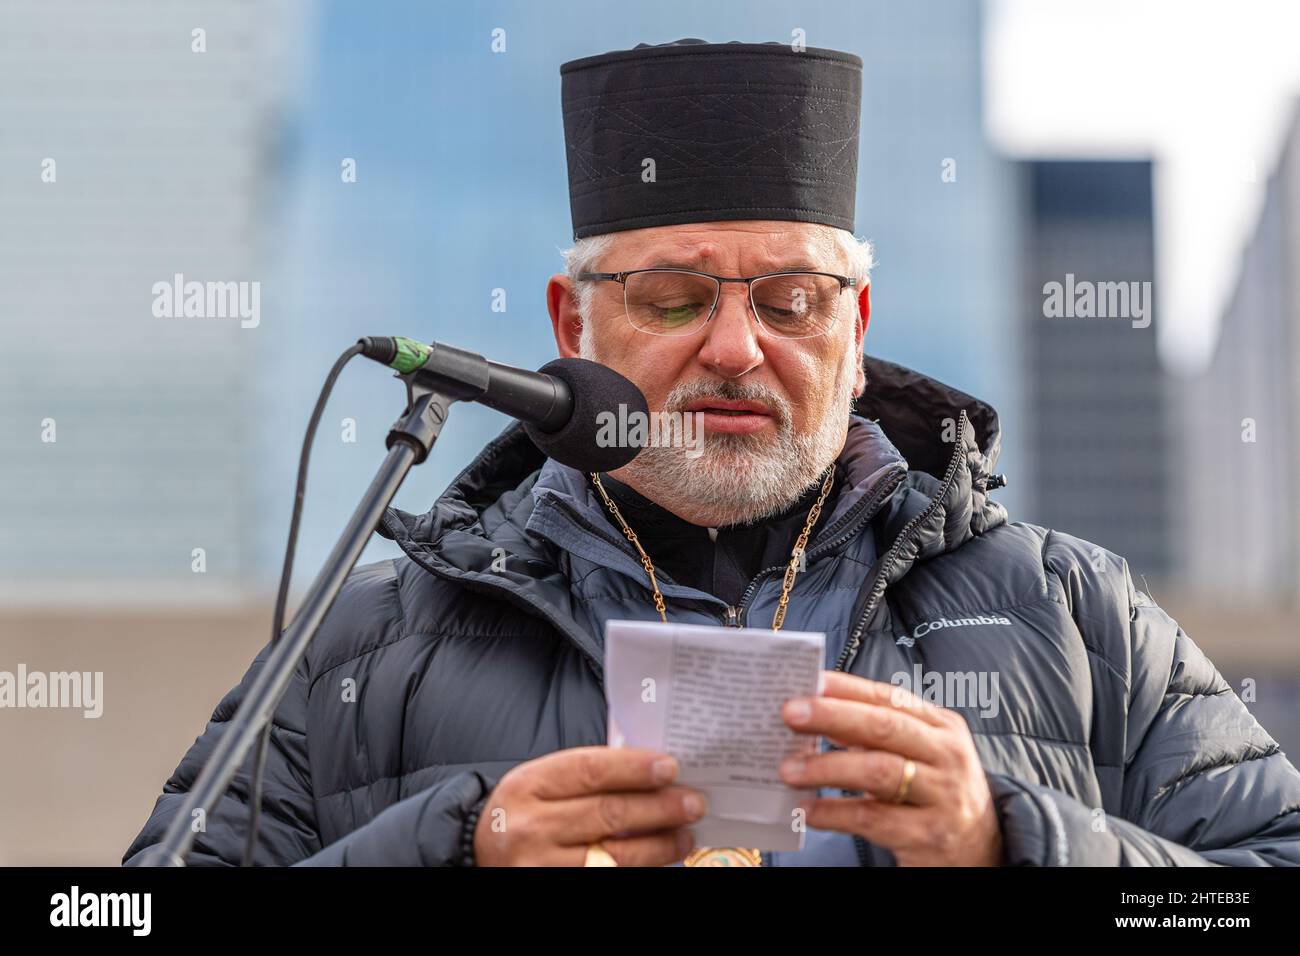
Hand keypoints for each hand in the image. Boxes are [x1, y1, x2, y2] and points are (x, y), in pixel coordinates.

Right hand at [474, 746, 705, 865]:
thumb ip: (587, 773)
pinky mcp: (551, 889)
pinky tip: (660, 859)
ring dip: (659, 845)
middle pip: (607, 813)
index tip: (670, 767)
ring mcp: (539, 866)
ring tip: (685, 833)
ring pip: (613, 856)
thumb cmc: (525, 810)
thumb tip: (651, 772)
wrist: (480, 852)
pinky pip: (607, 879)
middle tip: (693, 802)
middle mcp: (531, 827)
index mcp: (528, 784)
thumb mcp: (541, 781)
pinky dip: (639, 869)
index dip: (633, 767)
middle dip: (659, 807)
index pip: (589, 770)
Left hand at [779, 671, 1001, 865]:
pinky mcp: (929, 834)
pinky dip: (835, 813)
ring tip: (788, 769)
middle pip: (885, 726)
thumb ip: (874, 734)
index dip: (846, 688)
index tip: (808, 681)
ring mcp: (943, 795)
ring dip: (827, 768)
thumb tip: (815, 715)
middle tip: (789, 714)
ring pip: (879, 771)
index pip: (889, 698)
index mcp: (942, 726)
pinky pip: (873, 819)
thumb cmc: (935, 790)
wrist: (981, 849)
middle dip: (832, 716)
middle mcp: (947, 755)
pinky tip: (807, 809)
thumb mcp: (917, 754)